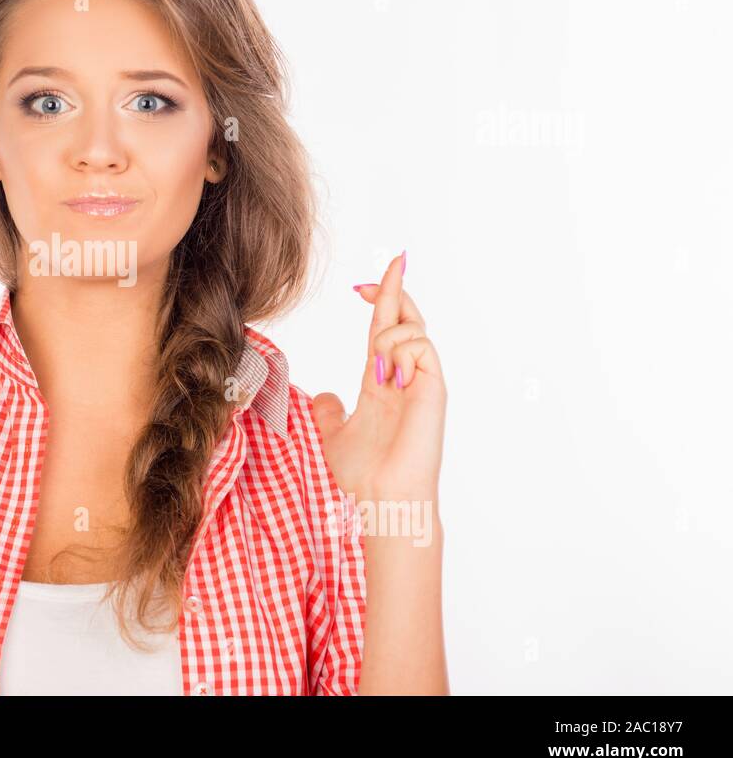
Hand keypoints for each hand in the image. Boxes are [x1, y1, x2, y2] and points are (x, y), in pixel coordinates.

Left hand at [310, 252, 446, 504]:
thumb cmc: (364, 473)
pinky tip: (390, 376)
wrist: (382, 497)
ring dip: (387, 336)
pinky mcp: (434, 387)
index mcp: (381, 381)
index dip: (377, 303)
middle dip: (396, 287)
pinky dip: (400, 350)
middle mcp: (405, 376)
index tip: (361, 285)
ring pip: (410, 328)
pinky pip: (420, 345)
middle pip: (405, 318)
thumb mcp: (334, 435)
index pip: (383, 330)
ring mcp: (422, 381)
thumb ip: (328, 412)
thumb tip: (323, 397)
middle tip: (394, 260)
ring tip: (378, 371)